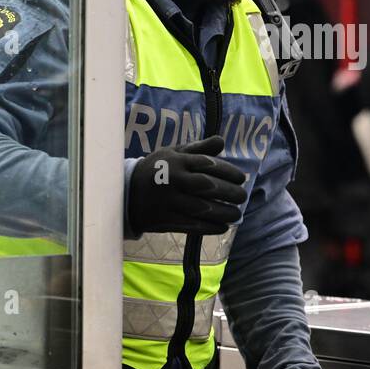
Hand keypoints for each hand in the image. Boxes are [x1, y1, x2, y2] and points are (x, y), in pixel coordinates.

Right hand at [127, 135, 246, 235]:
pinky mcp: (166, 219)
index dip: (227, 171)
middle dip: (229, 192)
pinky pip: (192, 225)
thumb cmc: (157, 169)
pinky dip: (210, 227)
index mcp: (177, 161)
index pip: (207, 164)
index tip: (241, 178)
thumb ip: (198, 148)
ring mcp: (170, 201)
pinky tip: (223, 227)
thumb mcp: (173, 153)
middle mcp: (174, 180)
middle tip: (242, 196)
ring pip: (202, 208)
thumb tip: (222, 141)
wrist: (127, 192)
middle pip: (207, 186)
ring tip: (236, 214)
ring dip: (223, 212)